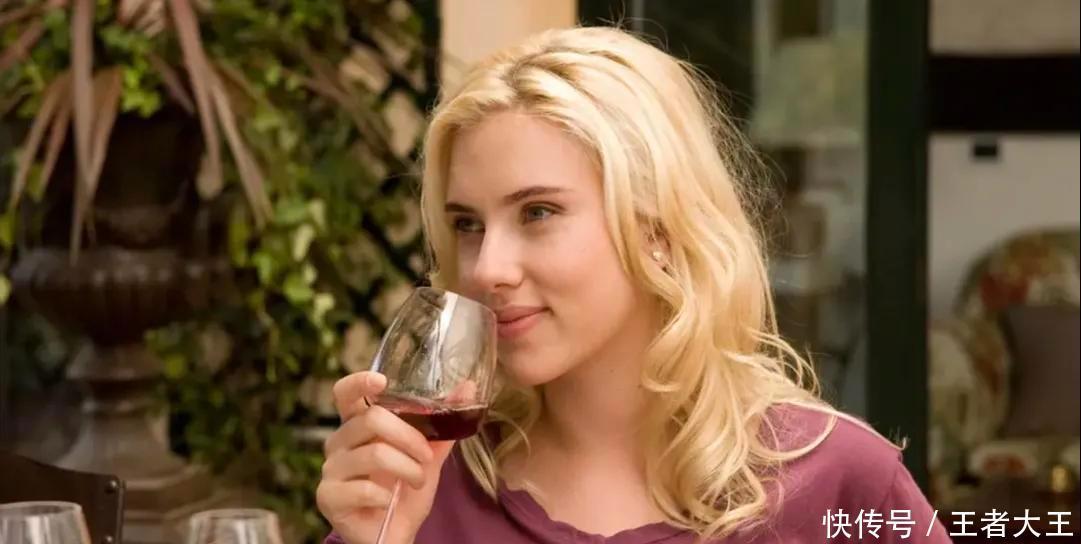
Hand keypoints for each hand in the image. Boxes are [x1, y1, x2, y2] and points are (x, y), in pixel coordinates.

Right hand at [316, 372, 455, 543]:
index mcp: (357, 425)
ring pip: (373, 453)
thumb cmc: (405, 491)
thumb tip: (468, 387)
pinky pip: (362, 488)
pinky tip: (388, 501)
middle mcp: (338, 442)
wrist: (395, 534)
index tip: (382, 381)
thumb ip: (443, 423)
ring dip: (407, 469)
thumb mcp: (429, 455)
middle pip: (371, 419)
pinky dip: (385, 496)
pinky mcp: (328, 496)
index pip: (345, 392)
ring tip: (417, 481)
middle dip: (410, 438)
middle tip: (426, 458)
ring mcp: (330, 469)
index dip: (359, 382)